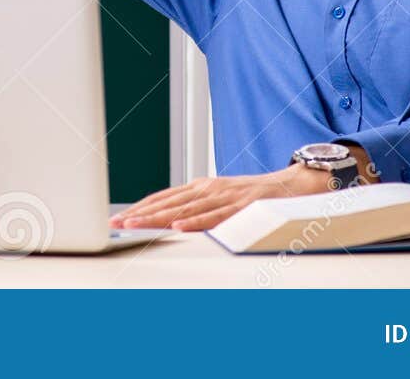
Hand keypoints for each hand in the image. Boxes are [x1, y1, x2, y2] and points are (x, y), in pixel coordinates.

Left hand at [109, 165, 338, 231]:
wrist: (294, 184)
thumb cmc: (256, 196)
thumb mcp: (221, 200)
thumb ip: (199, 209)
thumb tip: (172, 222)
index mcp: (200, 187)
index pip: (162, 198)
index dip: (139, 208)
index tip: (118, 219)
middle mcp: (208, 188)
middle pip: (167, 202)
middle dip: (139, 213)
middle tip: (116, 223)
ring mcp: (224, 195)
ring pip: (185, 209)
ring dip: (158, 218)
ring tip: (136, 224)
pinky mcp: (241, 205)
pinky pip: (215, 216)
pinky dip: (195, 221)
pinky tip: (178, 226)